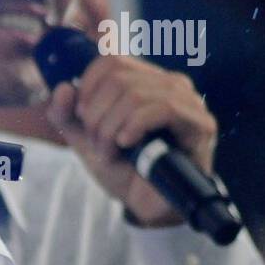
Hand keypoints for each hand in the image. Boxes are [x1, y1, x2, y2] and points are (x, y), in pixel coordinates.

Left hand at [43, 54, 217, 226]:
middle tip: (99, 146)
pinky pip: (164, 109)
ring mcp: (189, 101)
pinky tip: (127, 144)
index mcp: (144, 80)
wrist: (146, 204)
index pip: (110, 60)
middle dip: (97, 118)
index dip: (87, 89)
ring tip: (111, 153)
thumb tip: (63, 88)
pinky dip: (135, 126)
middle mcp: (169, 83)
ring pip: (136, 95)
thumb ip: (66, 115)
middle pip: (118, 79)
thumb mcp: (85, 140)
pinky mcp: (200, 124)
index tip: (83, 121)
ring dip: (112, 129)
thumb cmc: (123, 168)